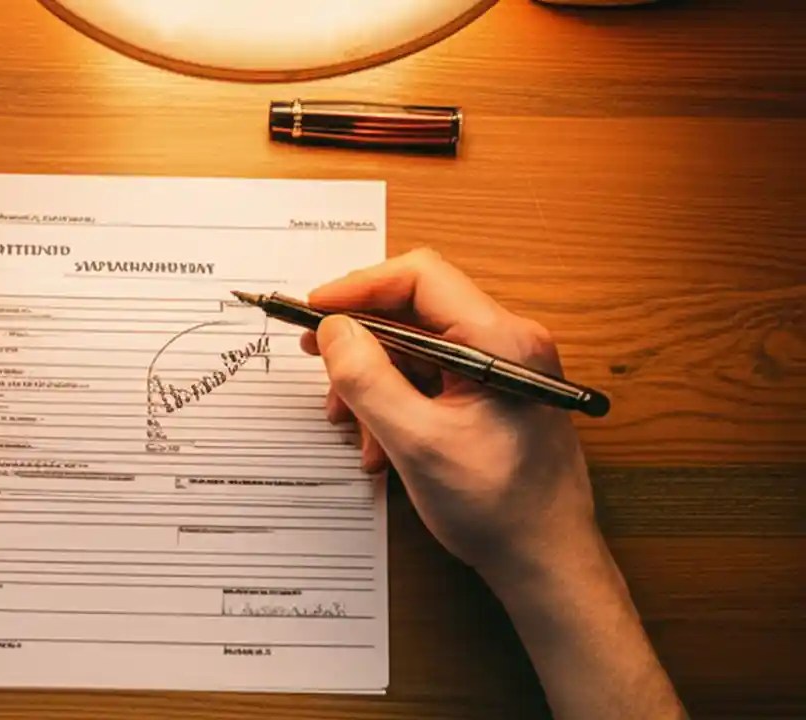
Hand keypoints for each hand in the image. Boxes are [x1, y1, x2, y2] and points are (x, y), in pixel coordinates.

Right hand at [301, 248, 597, 584]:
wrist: (548, 562)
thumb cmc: (500, 510)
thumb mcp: (417, 443)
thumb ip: (368, 380)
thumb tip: (333, 331)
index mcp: (501, 342)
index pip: (420, 278)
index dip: (359, 287)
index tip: (315, 311)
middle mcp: (508, 344)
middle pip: (415, 312)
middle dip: (362, 342)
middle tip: (318, 361)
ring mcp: (503, 369)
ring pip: (418, 349)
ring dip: (375, 381)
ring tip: (354, 426)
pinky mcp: (495, 394)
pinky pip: (432, 378)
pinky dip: (397, 402)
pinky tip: (382, 443)